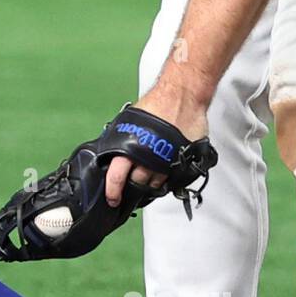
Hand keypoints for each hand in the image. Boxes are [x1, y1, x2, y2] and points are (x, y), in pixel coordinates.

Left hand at [104, 88, 208, 207]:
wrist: (183, 97)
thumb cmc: (158, 105)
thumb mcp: (129, 121)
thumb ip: (121, 138)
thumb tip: (112, 150)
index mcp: (129, 148)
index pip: (116, 177)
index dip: (113, 192)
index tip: (112, 199)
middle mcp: (147, 159)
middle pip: (136, 184)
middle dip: (132, 186)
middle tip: (131, 187)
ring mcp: (165, 163)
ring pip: (154, 184)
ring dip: (150, 183)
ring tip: (149, 176)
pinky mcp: (181, 163)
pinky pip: (172, 179)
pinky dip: (166, 179)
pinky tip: (164, 172)